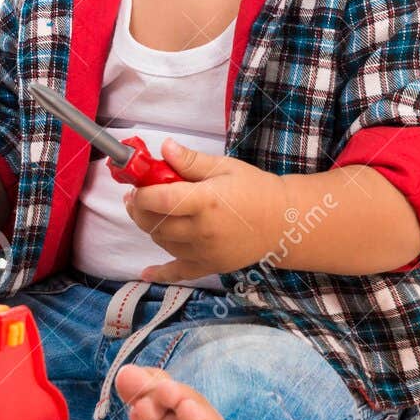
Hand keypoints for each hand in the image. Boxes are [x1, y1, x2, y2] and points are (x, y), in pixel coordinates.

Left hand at [122, 138, 285, 282]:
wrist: (282, 221)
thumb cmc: (254, 189)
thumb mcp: (224, 166)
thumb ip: (191, 160)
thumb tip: (164, 146)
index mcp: (206, 201)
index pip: (160, 200)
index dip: (141, 193)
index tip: (138, 185)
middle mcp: (202, 230)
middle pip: (155, 224)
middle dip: (139, 210)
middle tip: (137, 197)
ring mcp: (204, 252)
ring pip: (162, 242)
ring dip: (151, 228)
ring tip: (152, 213)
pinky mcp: (209, 266)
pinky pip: (179, 273)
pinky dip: (160, 273)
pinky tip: (146, 272)